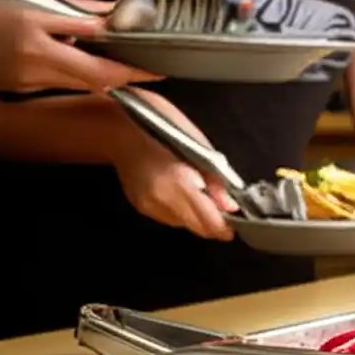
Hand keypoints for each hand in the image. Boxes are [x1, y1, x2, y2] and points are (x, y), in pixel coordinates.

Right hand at [0, 0, 159, 91]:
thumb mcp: (32, 8)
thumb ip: (75, 14)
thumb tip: (112, 17)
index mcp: (41, 50)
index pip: (100, 69)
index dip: (131, 73)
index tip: (158, 72)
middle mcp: (39, 73)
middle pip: (96, 83)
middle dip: (125, 77)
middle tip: (150, 69)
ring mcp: (31, 85)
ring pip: (81, 86)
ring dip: (105, 77)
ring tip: (126, 66)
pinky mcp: (24, 89)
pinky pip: (62, 84)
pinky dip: (80, 77)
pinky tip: (87, 65)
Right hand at [110, 90, 235, 239]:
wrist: (119, 127)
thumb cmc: (163, 126)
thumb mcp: (199, 147)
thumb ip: (216, 181)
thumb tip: (231, 206)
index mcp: (179, 182)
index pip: (208, 221)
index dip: (224, 227)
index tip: (235, 224)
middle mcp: (162, 199)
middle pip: (197, 227)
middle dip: (213, 224)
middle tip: (223, 211)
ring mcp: (148, 205)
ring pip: (184, 224)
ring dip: (196, 217)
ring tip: (201, 197)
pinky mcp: (140, 206)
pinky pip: (169, 217)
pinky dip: (181, 211)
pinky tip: (181, 195)